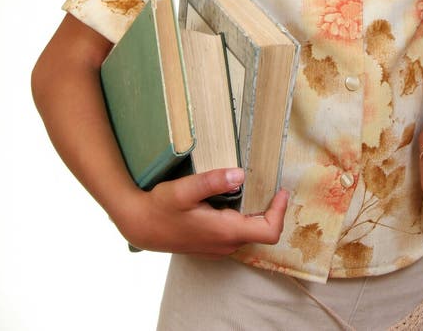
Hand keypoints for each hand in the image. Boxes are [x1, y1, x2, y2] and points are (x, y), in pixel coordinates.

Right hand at [116, 167, 288, 256]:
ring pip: (249, 232)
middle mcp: (226, 244)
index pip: (268, 231)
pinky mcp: (211, 245)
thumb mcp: (184, 189)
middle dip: (271, 209)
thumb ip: (213, 182)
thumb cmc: (161, 207)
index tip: (281, 190)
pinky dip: (244, 217)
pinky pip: (237, 233)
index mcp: (225, 231)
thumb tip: (240, 174)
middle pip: (262, 231)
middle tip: (271, 184)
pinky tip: (234, 199)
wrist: (141, 226)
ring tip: (254, 187)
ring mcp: (218, 247)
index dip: (280, 212)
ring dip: (257, 213)